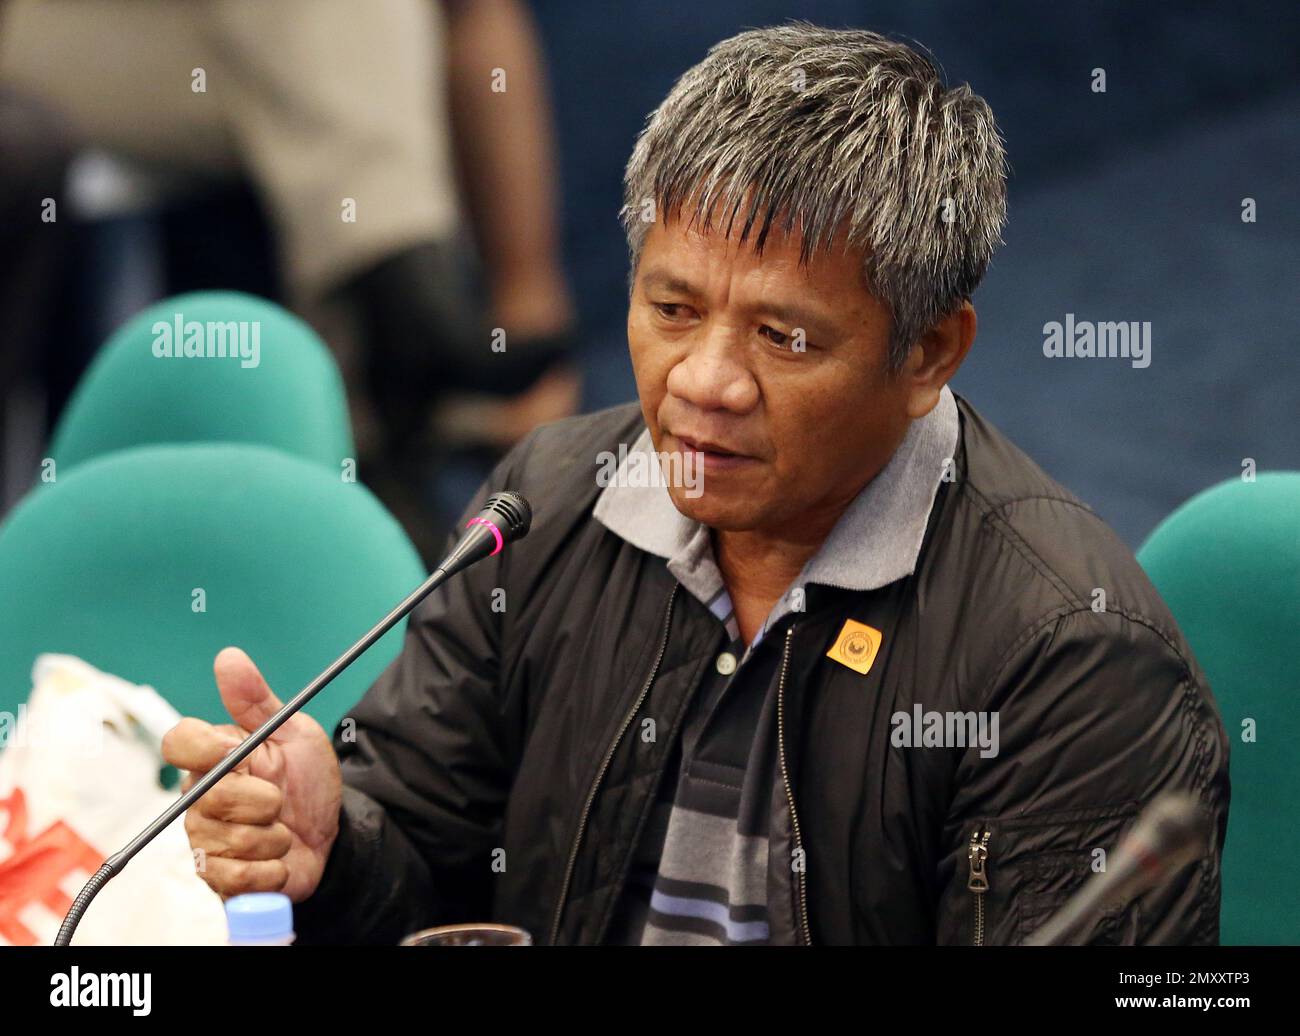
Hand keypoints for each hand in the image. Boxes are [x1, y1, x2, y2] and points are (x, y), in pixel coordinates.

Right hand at [161, 647, 342, 902]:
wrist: (333, 835)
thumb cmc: (308, 783)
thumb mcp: (295, 735)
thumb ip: (258, 702)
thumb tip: (228, 657)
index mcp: (214, 757)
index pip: (178, 742)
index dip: (205, 748)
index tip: (238, 752)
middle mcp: (199, 797)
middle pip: (210, 797)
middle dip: (263, 801)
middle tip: (280, 801)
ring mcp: (204, 839)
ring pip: (228, 840)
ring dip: (272, 838)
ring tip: (282, 830)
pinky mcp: (216, 878)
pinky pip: (236, 877)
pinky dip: (270, 870)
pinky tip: (277, 860)